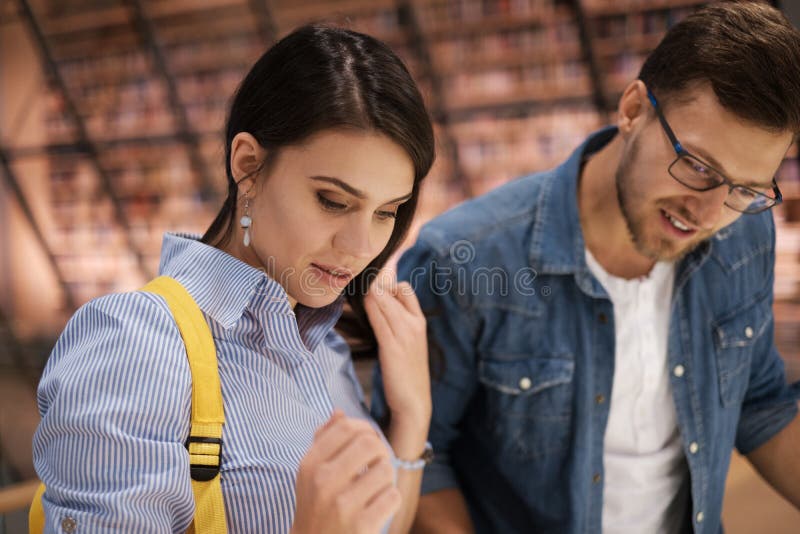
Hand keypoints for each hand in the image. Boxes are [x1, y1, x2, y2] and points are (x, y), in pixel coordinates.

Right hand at [291, 411, 400, 533]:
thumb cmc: (315, 507)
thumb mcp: (310, 474)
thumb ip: (323, 441)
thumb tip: (339, 412)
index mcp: (310, 464)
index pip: (346, 427)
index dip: (365, 429)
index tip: (368, 441)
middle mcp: (324, 482)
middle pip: (369, 443)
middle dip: (380, 451)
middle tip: (377, 463)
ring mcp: (342, 505)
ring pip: (385, 469)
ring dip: (386, 479)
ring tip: (376, 487)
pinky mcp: (361, 525)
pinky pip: (392, 497)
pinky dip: (390, 500)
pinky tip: (378, 506)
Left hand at [364, 269, 430, 442]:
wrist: (413, 401)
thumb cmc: (407, 372)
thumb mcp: (408, 343)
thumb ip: (398, 323)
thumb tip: (379, 306)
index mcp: (420, 321)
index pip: (405, 289)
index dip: (387, 285)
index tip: (371, 290)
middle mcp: (414, 324)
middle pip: (392, 290)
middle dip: (373, 286)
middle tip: (356, 287)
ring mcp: (404, 334)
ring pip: (383, 300)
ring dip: (368, 295)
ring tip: (354, 295)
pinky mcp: (392, 346)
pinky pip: (378, 318)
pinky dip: (368, 309)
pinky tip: (359, 307)